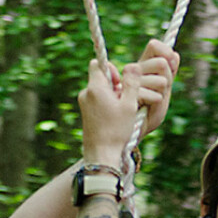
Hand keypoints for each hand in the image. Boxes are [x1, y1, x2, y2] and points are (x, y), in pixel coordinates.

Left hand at [77, 39, 180, 165]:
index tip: (120, 81)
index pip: (97, 63)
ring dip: (111, 95)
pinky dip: (106, 104)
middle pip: (99, 77)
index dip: (110, 68)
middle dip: (113, 83)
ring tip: (122, 110)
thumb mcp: (129, 105)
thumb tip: (133, 64)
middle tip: (125, 97)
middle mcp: (86, 93)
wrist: (101, 154)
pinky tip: (115, 118)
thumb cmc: (116, 130)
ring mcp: (84, 104)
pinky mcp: (85, 113)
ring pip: (99, 90)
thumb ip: (131, 83)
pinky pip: (96, 101)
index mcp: (95, 88)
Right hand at [127, 39, 180, 136]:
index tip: (171, 63)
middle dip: (167, 79)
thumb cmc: (145, 116)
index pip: (153, 46)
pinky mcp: (126, 94)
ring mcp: (128, 81)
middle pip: (161, 63)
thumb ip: (168, 75)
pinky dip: (155, 101)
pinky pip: (154, 94)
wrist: (130, 134)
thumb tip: (175, 54)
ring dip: (161, 92)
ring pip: (161, 80)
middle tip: (159, 91)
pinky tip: (147, 106)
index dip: (165, 51)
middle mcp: (133, 70)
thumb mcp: (162, 95)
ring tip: (151, 101)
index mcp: (142, 67)